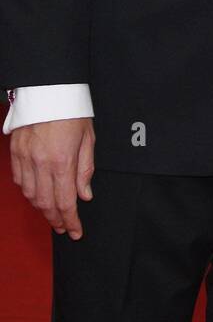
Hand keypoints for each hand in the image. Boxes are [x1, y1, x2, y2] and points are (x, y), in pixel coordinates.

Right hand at [9, 117, 94, 238]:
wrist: (49, 89)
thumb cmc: (72, 111)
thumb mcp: (88, 139)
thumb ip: (86, 169)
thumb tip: (84, 195)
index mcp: (62, 161)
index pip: (66, 202)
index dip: (70, 221)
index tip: (75, 232)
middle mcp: (41, 163)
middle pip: (46, 203)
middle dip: (56, 220)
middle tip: (63, 228)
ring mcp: (25, 158)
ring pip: (30, 195)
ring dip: (42, 208)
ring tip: (52, 214)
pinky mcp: (16, 152)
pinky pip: (20, 181)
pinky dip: (29, 192)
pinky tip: (37, 194)